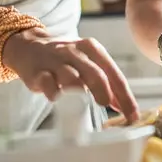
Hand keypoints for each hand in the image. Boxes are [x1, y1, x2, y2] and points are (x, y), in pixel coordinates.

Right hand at [2, 28, 138, 121]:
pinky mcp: (38, 71)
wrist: (30, 47)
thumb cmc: (65, 60)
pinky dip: (53, 91)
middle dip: (104, 91)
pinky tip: (57, 98)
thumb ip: (105, 83)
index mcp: (92, 49)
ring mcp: (55, 60)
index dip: (124, 95)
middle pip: (94, 73)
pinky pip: (47, 81)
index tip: (131, 115)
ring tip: (84, 104)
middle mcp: (75, 52)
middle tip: (107, 107)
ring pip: (70, 75)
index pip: (113, 72)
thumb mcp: (87, 64)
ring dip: (79, 90)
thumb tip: (123, 106)